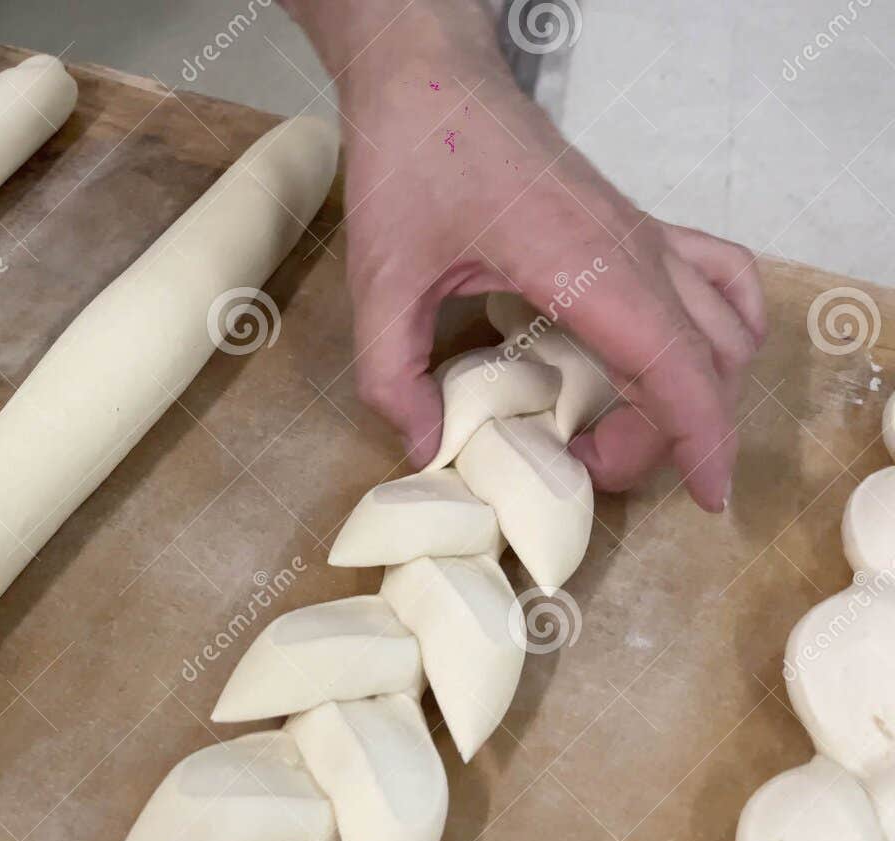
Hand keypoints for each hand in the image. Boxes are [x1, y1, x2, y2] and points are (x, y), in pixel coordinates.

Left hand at [282, 0, 765, 511]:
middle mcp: (632, 246)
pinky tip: (663, 359)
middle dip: (673, 432)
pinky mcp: (630, 223)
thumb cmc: (410, 161)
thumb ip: (391, 374)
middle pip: (709, 357)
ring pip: (726, 318)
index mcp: (584, 263)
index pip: (676, 364)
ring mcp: (640, 230)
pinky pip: (713, 275)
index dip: (700, 438)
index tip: (708, 496)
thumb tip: (423, 447)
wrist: (428, 77)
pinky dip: (713, 329)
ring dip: (699, 384)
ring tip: (626, 424)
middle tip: (592, 466)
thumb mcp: (380, 280)